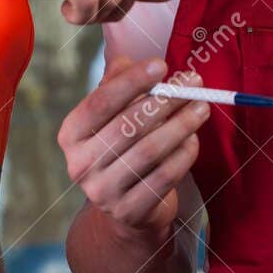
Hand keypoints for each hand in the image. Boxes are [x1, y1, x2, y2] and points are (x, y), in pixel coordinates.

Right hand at [58, 54, 210, 236]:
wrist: (125, 208)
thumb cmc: (120, 149)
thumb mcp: (111, 117)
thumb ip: (115, 86)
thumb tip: (127, 61)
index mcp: (70, 135)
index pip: (99, 102)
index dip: (131, 82)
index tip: (161, 65)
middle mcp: (80, 165)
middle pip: (128, 126)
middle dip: (165, 101)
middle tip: (194, 84)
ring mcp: (103, 192)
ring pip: (149, 151)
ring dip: (181, 125)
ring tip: (201, 108)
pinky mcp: (129, 211)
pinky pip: (163, 177)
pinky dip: (183, 155)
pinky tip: (194, 139)